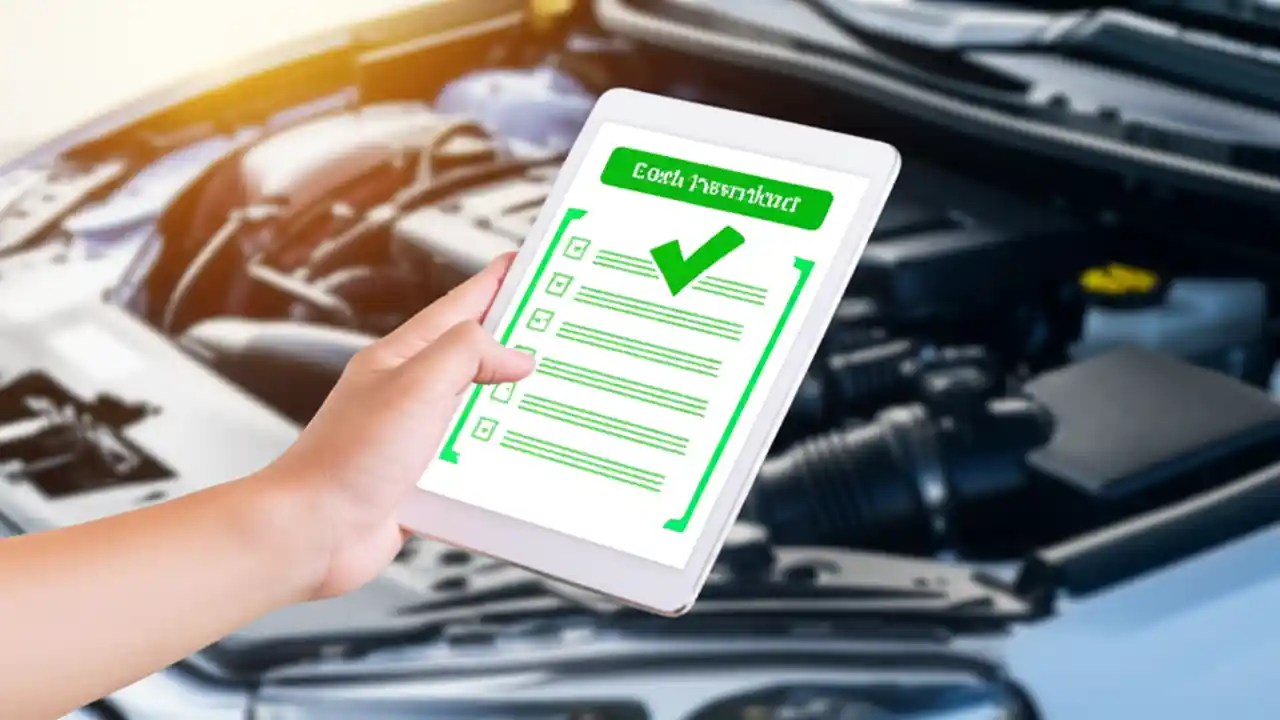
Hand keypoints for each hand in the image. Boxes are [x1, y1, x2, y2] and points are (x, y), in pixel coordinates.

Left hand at [260, 253, 532, 598]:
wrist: (313, 534)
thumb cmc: (346, 459)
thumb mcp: (416, 385)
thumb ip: (467, 353)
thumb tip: (514, 356)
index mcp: (402, 358)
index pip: (459, 307)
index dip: (494, 283)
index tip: (524, 263)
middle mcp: (410, 394)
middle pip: (473, 356)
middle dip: (513, 340)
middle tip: (553, 326)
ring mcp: (416, 438)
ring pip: (478, 409)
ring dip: (512, 403)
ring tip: (550, 390)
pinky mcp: (424, 481)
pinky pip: (473, 461)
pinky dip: (500, 458)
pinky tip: (523, 459)